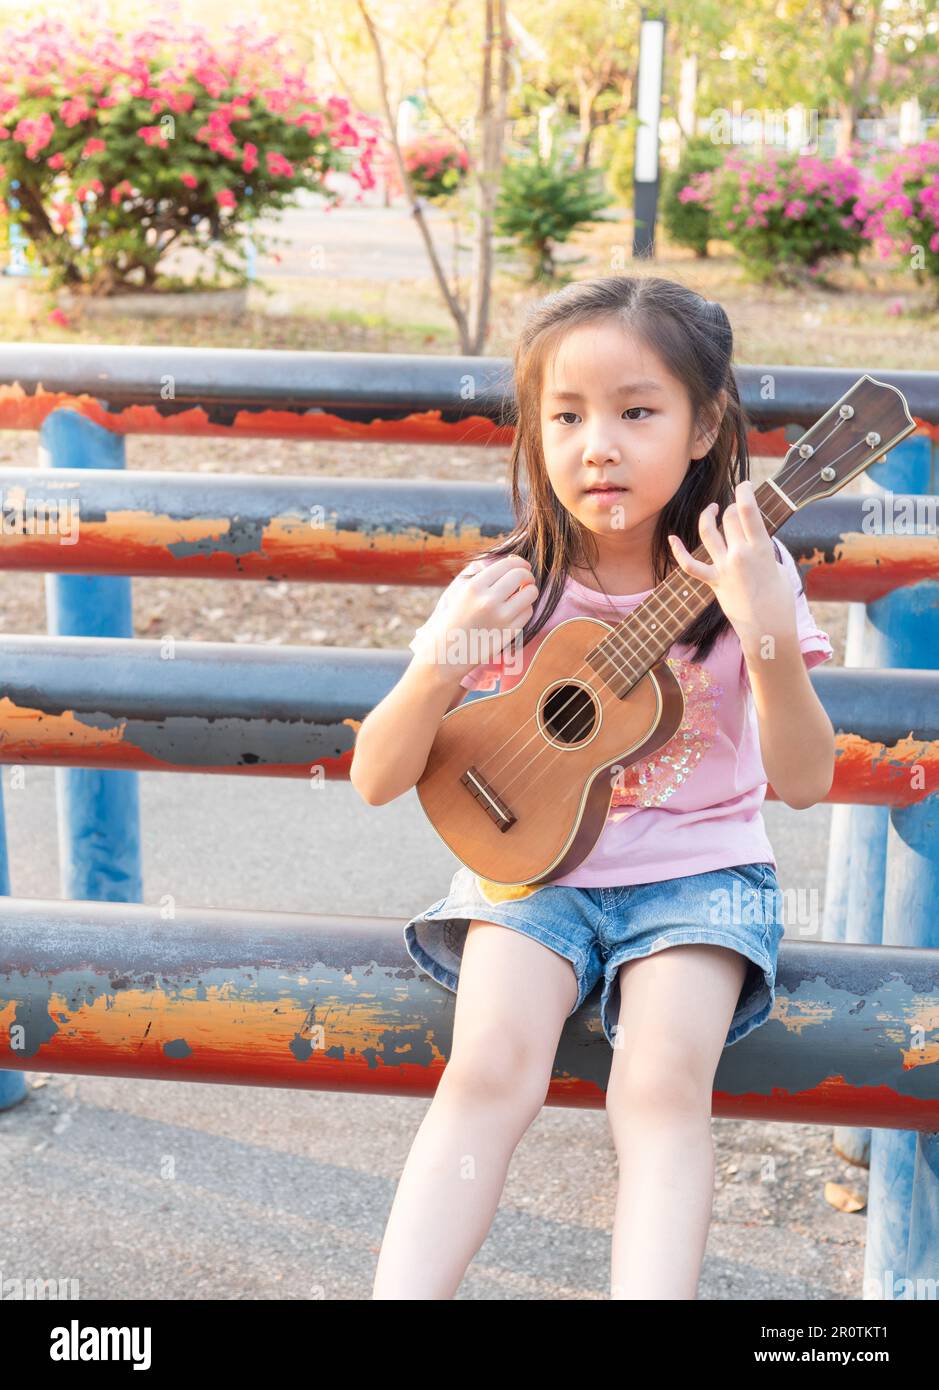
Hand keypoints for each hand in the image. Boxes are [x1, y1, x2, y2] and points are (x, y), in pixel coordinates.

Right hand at [412, 555, 538, 675]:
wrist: (448, 649)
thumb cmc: (456, 615)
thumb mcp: (462, 589)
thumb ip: (484, 572)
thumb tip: (512, 561)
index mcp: (475, 586)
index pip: (508, 564)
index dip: (520, 563)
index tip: (522, 566)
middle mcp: (488, 601)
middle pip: (522, 576)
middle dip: (527, 575)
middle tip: (525, 579)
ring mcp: (500, 618)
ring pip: (530, 593)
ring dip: (529, 591)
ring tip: (521, 595)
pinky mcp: (509, 632)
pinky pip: (528, 612)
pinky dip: (525, 609)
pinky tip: (515, 611)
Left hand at [666, 480, 796, 650]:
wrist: (769, 629)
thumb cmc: (780, 599)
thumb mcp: (777, 566)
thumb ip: (763, 549)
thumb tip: (754, 538)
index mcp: (761, 548)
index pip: (748, 510)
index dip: (744, 491)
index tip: (744, 485)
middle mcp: (740, 554)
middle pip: (730, 517)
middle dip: (733, 507)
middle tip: (738, 508)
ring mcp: (724, 568)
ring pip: (709, 532)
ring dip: (708, 516)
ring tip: (713, 509)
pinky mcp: (714, 582)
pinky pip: (691, 565)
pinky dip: (679, 551)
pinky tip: (672, 538)